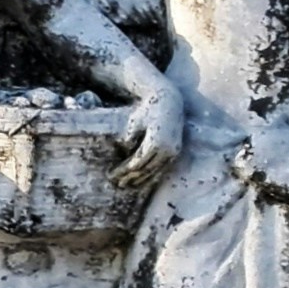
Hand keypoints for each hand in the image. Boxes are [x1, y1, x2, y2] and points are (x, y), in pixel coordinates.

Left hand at [119, 72, 184, 188]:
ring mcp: (173, 152)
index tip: (112, 175)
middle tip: (117, 183)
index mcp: (156, 143)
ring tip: (128, 184)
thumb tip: (126, 151)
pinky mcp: (176, 152)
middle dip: (131, 178)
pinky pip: (162, 167)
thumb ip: (130, 138)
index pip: (136, 163)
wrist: (169, 102)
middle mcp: (167, 150)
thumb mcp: (134, 122)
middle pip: (145, 169)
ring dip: (141, 179)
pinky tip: (142, 178)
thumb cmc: (148, 110)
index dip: (124, 171)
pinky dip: (151, 174)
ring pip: (155, 171)